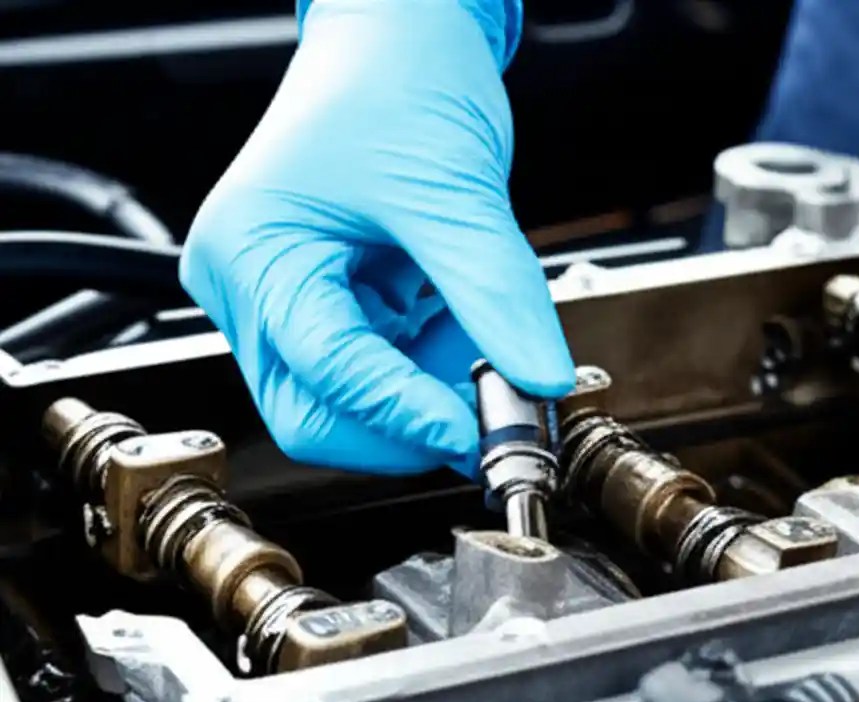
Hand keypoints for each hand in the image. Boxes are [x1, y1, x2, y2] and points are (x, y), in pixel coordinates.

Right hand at [180, 0, 572, 475]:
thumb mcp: (452, 189)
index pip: (328, 370)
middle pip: (319, 410)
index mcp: (252, 251)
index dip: (409, 413)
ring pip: (355, 398)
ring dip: (430, 390)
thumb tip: (536, 379)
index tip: (480, 434)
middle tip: (492, 417)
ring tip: (490, 348)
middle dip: (408, 422)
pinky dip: (434, 362)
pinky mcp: (332, 298)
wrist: (404, 30)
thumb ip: (495, 295)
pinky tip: (469, 328)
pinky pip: (382, 362)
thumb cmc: (396, 77)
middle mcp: (252, 284)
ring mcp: (289, 295)